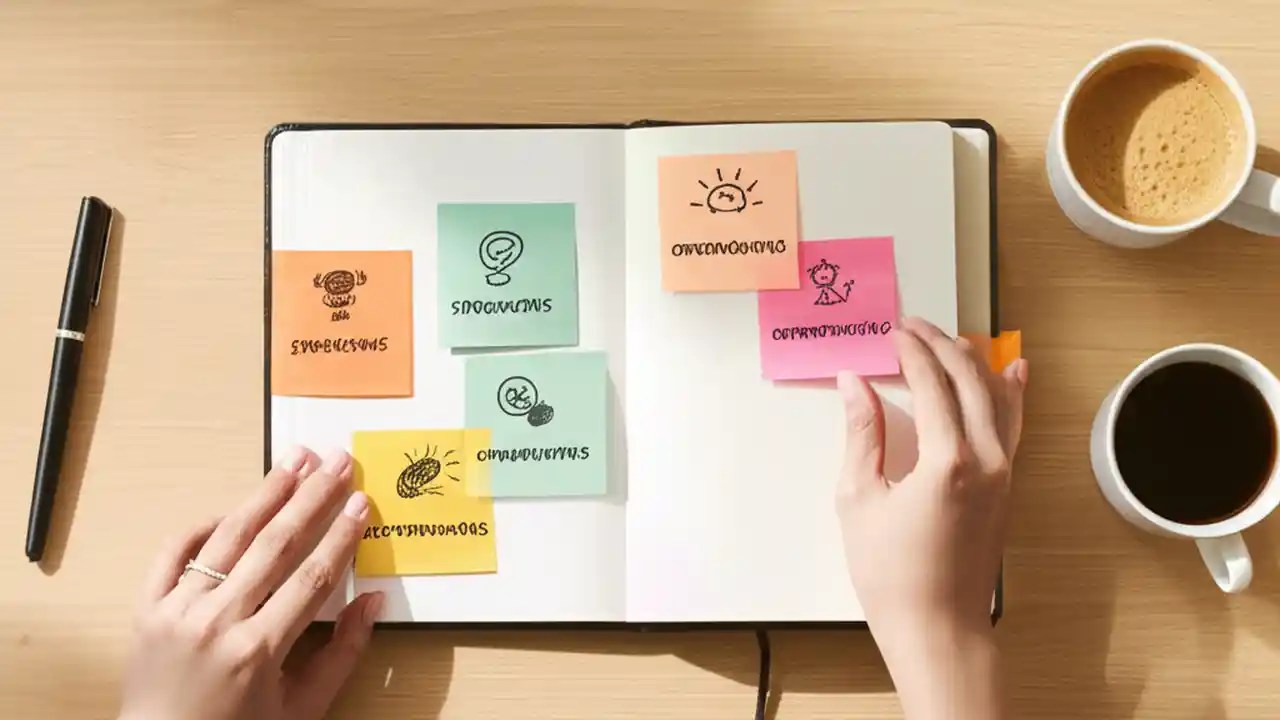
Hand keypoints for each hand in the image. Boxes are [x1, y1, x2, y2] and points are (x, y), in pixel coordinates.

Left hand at [119, 447, 382, 719]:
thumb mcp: (302, 708)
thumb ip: (342, 654)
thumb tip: (373, 601)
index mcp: (258, 651)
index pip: (312, 578)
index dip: (341, 536)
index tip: (361, 502)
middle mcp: (216, 624)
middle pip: (275, 545)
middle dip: (312, 497)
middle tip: (337, 461)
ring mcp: (177, 612)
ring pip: (227, 538)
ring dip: (265, 494)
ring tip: (294, 461)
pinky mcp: (147, 609)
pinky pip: (174, 552)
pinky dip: (202, 527)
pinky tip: (232, 509)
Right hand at [836, 317, 1025, 719]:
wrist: (938, 627)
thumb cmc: (891, 574)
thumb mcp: (859, 499)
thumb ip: (861, 434)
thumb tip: (853, 384)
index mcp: (946, 461)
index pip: (931, 384)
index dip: (910, 352)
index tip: (892, 333)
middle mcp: (986, 459)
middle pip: (969, 380)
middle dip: (940, 346)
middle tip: (912, 327)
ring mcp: (1004, 472)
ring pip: (998, 397)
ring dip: (973, 362)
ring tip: (949, 339)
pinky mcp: (1008, 486)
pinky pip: (1014, 425)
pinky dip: (1012, 393)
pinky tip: (1015, 371)